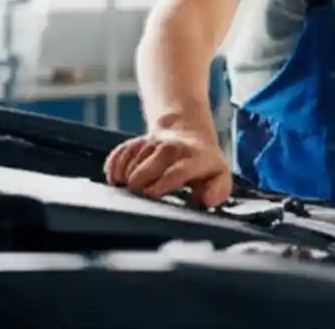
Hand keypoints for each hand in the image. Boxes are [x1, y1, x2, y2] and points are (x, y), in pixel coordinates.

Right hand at [103, 128, 232, 207]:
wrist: (188, 134)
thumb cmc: (203, 163)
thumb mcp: (219, 176)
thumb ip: (219, 190)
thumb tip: (208, 200)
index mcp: (193, 159)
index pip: (176, 171)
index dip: (162, 184)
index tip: (152, 195)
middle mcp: (172, 148)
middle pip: (147, 166)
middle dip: (139, 184)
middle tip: (137, 198)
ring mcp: (152, 143)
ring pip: (131, 161)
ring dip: (127, 178)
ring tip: (130, 191)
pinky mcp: (136, 142)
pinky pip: (119, 154)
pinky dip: (114, 168)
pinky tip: (118, 179)